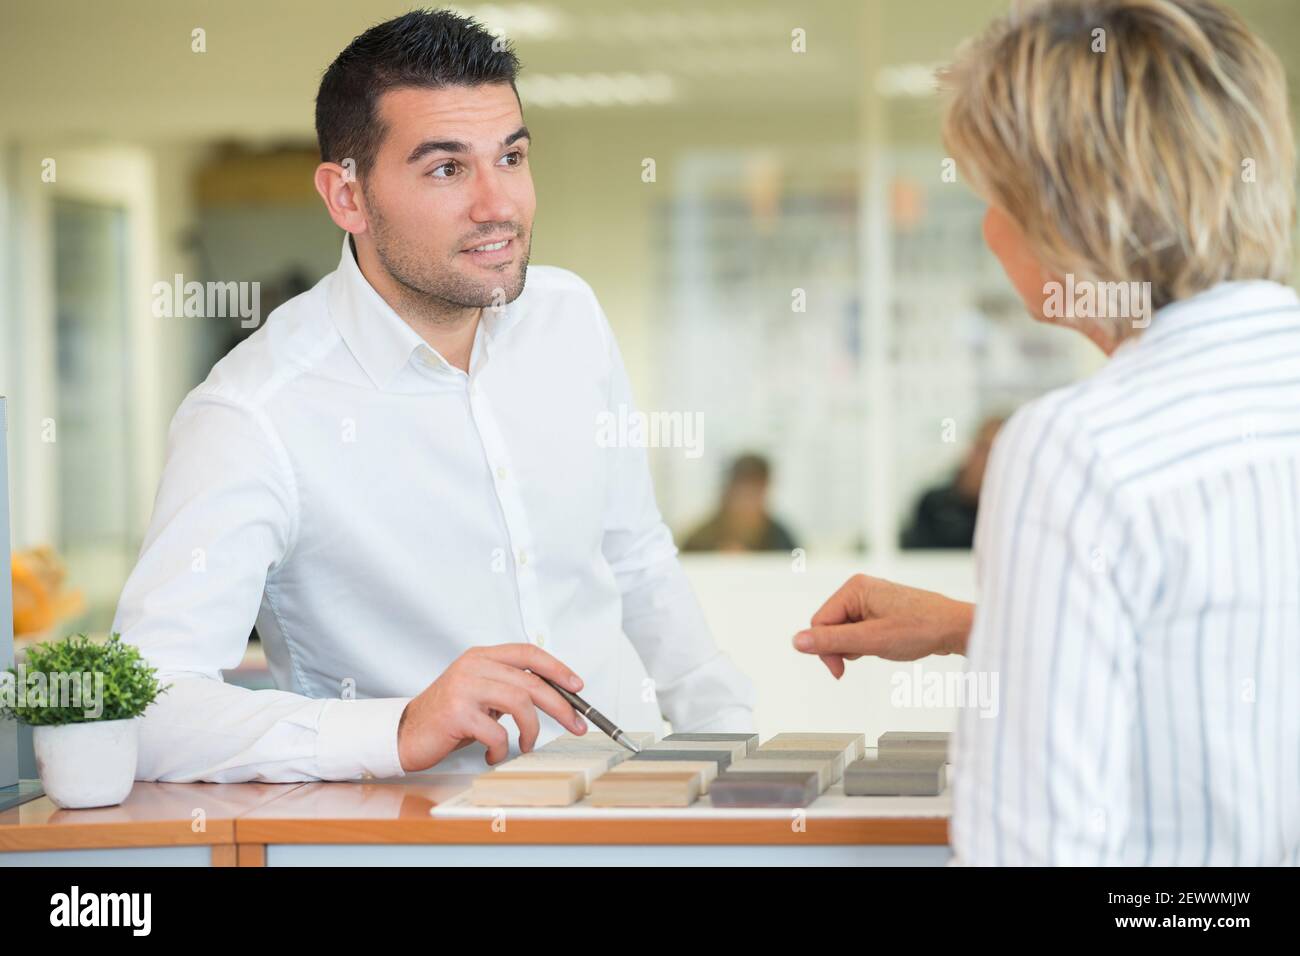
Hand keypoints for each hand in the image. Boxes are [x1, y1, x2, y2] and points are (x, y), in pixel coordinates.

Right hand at [397, 644, 587, 771]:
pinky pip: (497, 731)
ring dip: (532, 730)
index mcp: (482, 657)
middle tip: (576, 724)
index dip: (557, 668)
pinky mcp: (456, 713)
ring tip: (526, 744)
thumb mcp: (482, 693)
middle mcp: (473, 666)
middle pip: (531, 681)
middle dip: (561, 706)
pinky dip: (503, 748)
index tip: (577, 687)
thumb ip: (510, 687)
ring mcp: (464, 688)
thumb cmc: (448, 716)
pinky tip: (493, 753)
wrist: (407, 733)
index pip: (528, 653)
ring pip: (520, 703)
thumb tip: (555, 696)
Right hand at [792, 574, 973, 677]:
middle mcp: (859, 589)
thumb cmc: (921, 628)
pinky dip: (867, 644)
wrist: (955, 628)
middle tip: (865, 657)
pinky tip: (885, 645)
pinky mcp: (879, 610)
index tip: (840, 670)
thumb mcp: (871, 640)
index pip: (819, 622)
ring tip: (881, 648)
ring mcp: (870, 599)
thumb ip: (832, 641)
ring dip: (856, 647)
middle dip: (843, 647)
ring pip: (844, 630)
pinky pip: (859, 630)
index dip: (826, 649)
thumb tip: (797, 641)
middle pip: (830, 625)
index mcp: (854, 589)